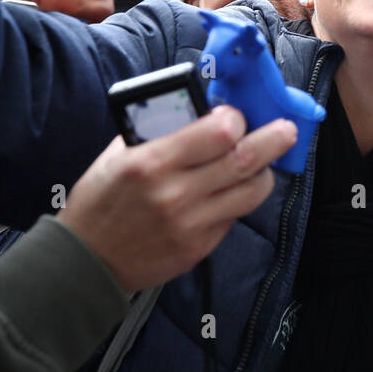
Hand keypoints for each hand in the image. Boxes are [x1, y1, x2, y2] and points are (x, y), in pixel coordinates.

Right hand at [58, 106, 294, 293]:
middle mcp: (176, 193)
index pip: (219, 132)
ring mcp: (191, 225)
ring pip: (251, 192)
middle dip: (273, 139)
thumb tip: (201, 110)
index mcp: (152, 162)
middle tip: (286, 129)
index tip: (233, 116)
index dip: (234, 119)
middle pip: (245, 159)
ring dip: (263, 172)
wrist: (86, 260)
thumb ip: (159, 132)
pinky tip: (227, 191)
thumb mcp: (118, 155)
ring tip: (262, 162)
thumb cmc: (101, 200)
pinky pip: (233, 217)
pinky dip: (236, 200)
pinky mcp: (199, 249)